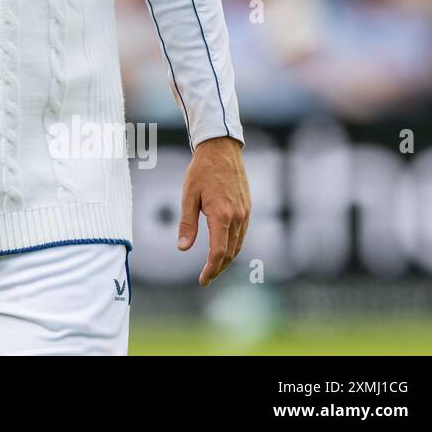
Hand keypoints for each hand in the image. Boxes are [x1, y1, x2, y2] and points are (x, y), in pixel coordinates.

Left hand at [177, 136, 249, 285]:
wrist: (221, 150)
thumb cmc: (201, 171)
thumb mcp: (188, 196)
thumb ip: (187, 223)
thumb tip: (182, 248)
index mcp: (221, 215)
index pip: (219, 252)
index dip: (211, 269)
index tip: (203, 280)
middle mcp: (237, 217)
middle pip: (230, 253)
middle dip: (218, 268)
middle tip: (206, 278)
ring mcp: (246, 213)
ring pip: (238, 245)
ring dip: (227, 259)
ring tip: (213, 267)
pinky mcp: (248, 208)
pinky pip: (242, 234)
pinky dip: (233, 246)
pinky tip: (224, 248)